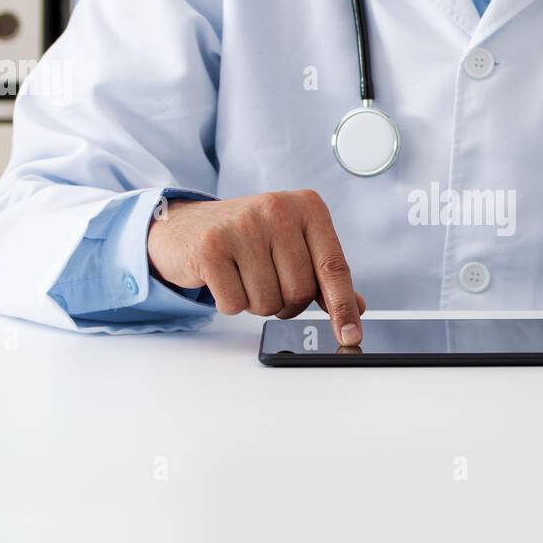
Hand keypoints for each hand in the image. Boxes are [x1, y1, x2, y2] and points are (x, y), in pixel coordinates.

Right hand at [148, 190, 365, 344]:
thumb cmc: (247, 237)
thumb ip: (323, 273)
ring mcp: (242, 226)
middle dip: (287, 303)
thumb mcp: (292, 244)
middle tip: (269, 284)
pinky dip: (230, 302)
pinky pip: (235, 303)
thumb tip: (356, 307)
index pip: (334, 266)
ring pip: (268, 302)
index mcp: (307, 206)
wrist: (186, 225)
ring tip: (244, 276)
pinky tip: (223, 277)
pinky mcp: (211, 247)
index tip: (350, 336)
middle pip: (300, 291)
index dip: (342, 306)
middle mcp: (277, 209)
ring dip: (257, 302)